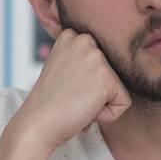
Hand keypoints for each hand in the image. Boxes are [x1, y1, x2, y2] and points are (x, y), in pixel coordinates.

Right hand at [15, 29, 130, 151]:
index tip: (66, 86)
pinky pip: (123, 103)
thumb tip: (105, 66)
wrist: (37, 124)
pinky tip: (85, 110)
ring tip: (76, 103)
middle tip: (71, 96)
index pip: (102, 63)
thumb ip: (82, 61)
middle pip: (112, 74)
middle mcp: (85, 40)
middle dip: (96, 92)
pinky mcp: (106, 78)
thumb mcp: (63, 70)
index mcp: (72, 36)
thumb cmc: (50, 104)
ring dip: (101, 103)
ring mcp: (96, 57)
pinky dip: (107, 115)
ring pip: (118, 88)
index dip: (87, 82)